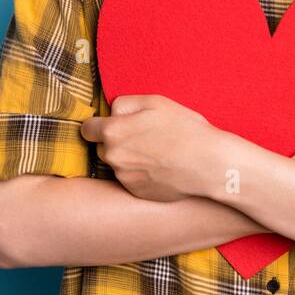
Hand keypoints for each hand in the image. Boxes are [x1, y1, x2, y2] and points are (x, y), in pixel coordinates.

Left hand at [80, 94, 225, 201]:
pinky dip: (141, 174)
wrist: (207, 164)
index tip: (111, 125)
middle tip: (142, 137)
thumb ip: (124, 103)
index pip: (87, 129)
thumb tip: (111, 112)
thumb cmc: (184, 129)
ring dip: (129, 158)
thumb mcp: (155, 102)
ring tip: (157, 152)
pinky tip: (161, 168)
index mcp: (113, 131)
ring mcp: (124, 178)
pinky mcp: (137, 192)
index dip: (98, 125)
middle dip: (115, 142)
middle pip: (101, 148)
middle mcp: (113, 157)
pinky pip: (131, 180)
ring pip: (117, 165)